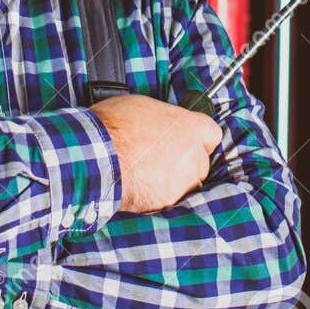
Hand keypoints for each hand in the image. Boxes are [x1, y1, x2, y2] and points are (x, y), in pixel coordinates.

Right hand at [90, 94, 222, 213]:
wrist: (97, 156)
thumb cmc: (114, 127)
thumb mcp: (142, 106)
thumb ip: (164, 119)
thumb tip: (163, 124)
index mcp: (190, 128)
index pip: (212, 134)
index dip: (198, 138)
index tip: (188, 140)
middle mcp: (193, 155)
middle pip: (201, 163)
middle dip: (186, 163)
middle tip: (161, 159)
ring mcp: (183, 182)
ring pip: (187, 185)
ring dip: (173, 182)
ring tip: (147, 175)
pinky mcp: (168, 202)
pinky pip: (168, 200)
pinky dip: (157, 196)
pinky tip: (139, 187)